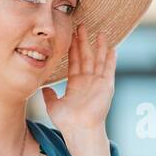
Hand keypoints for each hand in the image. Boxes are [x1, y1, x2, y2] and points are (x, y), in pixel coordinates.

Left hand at [40, 21, 114, 137]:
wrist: (79, 129)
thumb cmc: (67, 121)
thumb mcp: (53, 105)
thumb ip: (49, 95)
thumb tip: (42, 88)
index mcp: (75, 84)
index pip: (74, 62)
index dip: (72, 48)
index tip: (71, 36)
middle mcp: (88, 82)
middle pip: (86, 57)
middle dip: (83, 41)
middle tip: (82, 26)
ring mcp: (98, 83)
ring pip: (98, 60)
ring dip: (99, 46)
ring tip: (99, 32)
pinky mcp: (106, 86)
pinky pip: (109, 69)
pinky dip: (111, 59)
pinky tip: (112, 48)